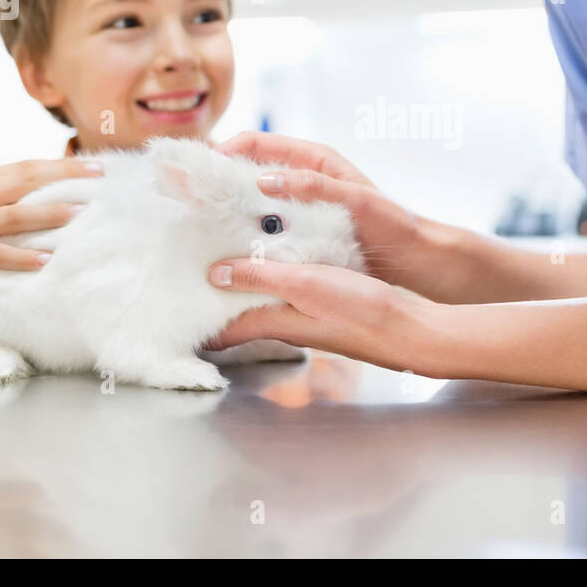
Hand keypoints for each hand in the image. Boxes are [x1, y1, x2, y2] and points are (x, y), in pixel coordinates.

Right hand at [0, 157, 105, 296]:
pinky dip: (20, 256)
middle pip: (25, 180)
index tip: (96, 164)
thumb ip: (2, 196)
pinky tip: (45, 259)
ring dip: (48, 214)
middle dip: (65, 176)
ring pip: (13, 215)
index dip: (62, 164)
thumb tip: (50, 192)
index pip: (27, 166)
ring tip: (79, 213)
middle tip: (99, 177)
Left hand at [203, 257, 445, 377]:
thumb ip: (262, 277)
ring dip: (246, 284)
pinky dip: (274, 279)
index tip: (175, 306)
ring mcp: (309, 318)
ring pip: (265, 302)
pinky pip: (289, 293)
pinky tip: (280, 259)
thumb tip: (215, 274)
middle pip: (241, 314)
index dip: (199, 322)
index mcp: (276, 322)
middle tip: (194, 269)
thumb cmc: (362, 310)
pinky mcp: (328, 308)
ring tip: (229, 255)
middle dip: (218, 297)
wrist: (412, 331)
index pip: (224, 331)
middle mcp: (288, 324)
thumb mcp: (306, 284)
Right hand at [214, 131, 425, 288]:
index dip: (224, 149)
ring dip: (228, 207)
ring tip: (200, 223)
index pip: (256, 142)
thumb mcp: (356, 199)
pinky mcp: (303, 227)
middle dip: (216, 179)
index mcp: (313, 159)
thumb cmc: (391, 222)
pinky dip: (247, 229)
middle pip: (247, 169)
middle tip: (186, 196)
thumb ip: (314, 186)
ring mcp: (300, 203)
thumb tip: (264, 180)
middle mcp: (302, 178)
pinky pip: (267, 223)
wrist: (413, 256)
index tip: (199, 167)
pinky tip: (233, 247)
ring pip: (253, 199)